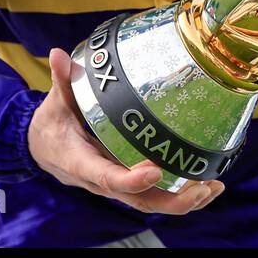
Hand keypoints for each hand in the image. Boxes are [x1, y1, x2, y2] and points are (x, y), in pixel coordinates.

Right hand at [26, 47, 224, 214]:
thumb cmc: (54, 125)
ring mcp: (117, 186)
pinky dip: (181, 194)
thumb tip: (58, 54)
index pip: (108, 177)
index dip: (131, 179)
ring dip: (183, 200)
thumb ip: (62, 80)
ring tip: (212, 187)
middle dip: (171, 200)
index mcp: (83, 163)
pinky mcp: (128, 184)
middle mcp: (102, 181)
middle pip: (138, 200)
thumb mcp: (56, 103)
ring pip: (150, 202)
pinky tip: (207, 187)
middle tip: (200, 188)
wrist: (45, 150)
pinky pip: (154, 196)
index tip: (155, 171)